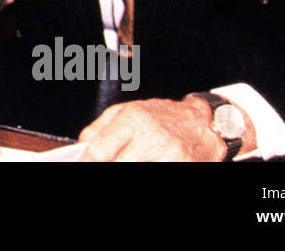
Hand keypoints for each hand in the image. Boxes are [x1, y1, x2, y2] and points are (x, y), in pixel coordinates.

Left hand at [78, 96, 255, 160]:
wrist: (203, 125)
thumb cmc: (161, 117)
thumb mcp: (126, 111)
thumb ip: (99, 128)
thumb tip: (82, 147)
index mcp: (134, 119)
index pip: (100, 151)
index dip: (87, 162)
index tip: (81, 164)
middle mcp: (152, 137)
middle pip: (116, 165)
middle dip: (105, 166)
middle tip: (106, 162)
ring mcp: (169, 156)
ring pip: (132, 170)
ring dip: (125, 166)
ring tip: (130, 159)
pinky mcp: (181, 166)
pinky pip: (154, 173)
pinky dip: (145, 168)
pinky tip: (143, 162)